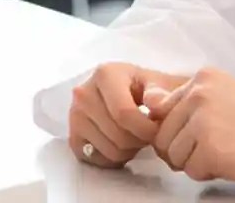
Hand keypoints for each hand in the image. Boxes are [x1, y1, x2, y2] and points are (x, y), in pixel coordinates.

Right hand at [67, 63, 188, 168]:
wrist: (131, 91)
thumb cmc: (147, 87)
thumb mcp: (160, 82)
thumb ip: (161, 94)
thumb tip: (156, 104)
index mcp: (105, 74)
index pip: (123, 112)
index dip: (145, 128)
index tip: (158, 129)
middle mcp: (83, 93)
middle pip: (118, 135)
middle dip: (140, 140)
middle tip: (148, 133)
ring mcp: (75, 116)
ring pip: (109, 151)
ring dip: (129, 150)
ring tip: (136, 136)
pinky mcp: (73, 137)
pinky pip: (97, 160)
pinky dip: (113, 159)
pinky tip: (121, 143)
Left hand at [143, 67, 234, 186]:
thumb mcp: (226, 97)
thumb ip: (188, 100)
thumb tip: (148, 102)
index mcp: (203, 77)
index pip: (163, 111)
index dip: (182, 130)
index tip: (210, 130)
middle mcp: (199, 93)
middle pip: (162, 136)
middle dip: (184, 149)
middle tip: (220, 146)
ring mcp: (203, 120)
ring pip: (172, 155)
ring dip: (196, 162)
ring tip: (229, 151)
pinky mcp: (210, 149)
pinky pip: (190, 171)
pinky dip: (209, 173)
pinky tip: (234, 161)